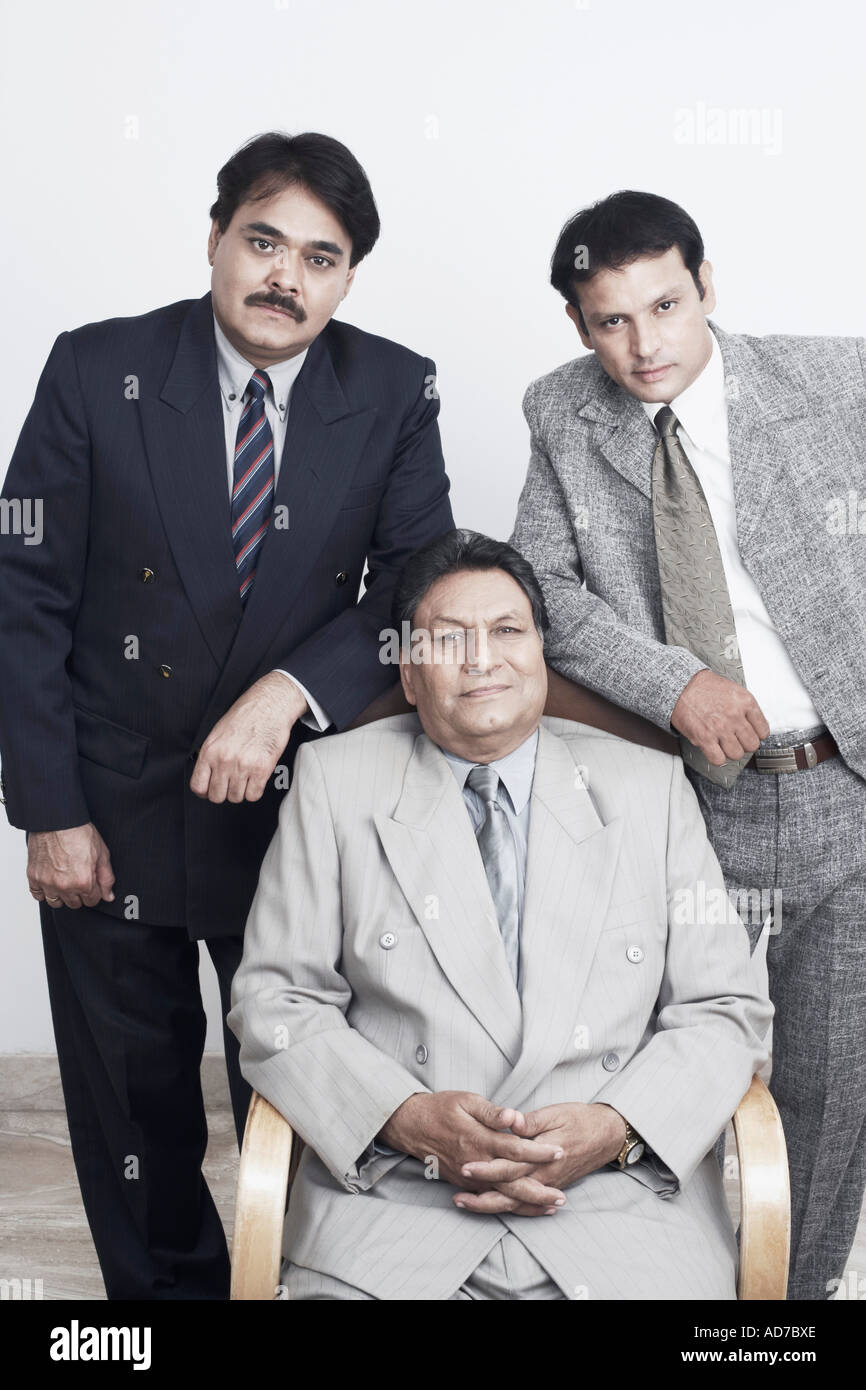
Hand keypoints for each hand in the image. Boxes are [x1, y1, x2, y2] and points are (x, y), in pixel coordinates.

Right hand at [27, 822, 114, 910]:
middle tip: (79, 880)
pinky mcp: (34, 876)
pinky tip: (51, 882)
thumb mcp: (102, 854)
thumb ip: (106, 878)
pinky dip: (44, 891)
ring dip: (62, 896)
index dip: (94, 892)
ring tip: (66, 882)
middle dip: (80, 894)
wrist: (57, 820)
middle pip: (75, 904)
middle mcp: (64, 886)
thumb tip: (108, 896)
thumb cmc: (79, 833)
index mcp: (83, 882)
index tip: (92, 883)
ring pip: (56, 902)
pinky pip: (37, 895)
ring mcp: (47, 882)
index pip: (92, 901)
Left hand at [190, 672, 307, 803]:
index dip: (205, 791)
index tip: (210, 790)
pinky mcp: (262, 769)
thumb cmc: (245, 716)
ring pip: (236, 798)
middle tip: (231, 783)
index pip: (198, 786)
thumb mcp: (218, 733)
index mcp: (210, 751)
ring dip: (241, 791)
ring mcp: (243, 766)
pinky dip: (255, 791)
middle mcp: (224, 760)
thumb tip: (207, 777)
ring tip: (245, 778)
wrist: (269, 706)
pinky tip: (255, 779)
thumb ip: (211, 756)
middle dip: (224, 792)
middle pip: (217, 796)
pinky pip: (253, 795)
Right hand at [379, 1091, 568, 1215]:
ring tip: (550, 1206)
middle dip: (539, 1190)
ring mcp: (469, 1178)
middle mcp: (475, 1163)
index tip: (559, 1151)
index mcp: (478, 1139)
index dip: (538, 1151)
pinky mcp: (464, 1184)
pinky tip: (524, 1208)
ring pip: (502, 1196)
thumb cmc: (441, 1108)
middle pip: (512, 1182)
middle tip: (562, 1196)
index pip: (515, 1148)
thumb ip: (491, 1112)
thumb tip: (514, 1117)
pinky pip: (489, 1200)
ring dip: (527, 1203)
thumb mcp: (466, 1100)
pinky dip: (508, 1205)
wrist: (411, 1125)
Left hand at [451, 1102, 626, 1214]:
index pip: (510, 1166)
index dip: (487, 1168)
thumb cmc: (580, 1119)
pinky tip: (491, 1207)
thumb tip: (512, 1122)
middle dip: (482, 1196)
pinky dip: (509, 1209)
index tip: (465, 1166)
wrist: (606, 1135)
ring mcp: (548, 1184)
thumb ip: (533, 1121)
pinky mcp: (550, 1186)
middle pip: (509, 1192)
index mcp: (542, 1155)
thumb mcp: (557, 1113)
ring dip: (490, 1205)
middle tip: (457, 1197)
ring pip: (516, 1203)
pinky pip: (527, 1204)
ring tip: (465, 1203)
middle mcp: (544, 1175)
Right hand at [671, 669, 768, 764]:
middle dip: (745, 743)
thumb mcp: (734, 690)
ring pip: (737, 754)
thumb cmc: (704, 687)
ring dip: (730, 751)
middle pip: (752, 744)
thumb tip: (753, 725)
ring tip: (724, 744)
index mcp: (745, 702)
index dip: (756, 734)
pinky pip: (718, 759)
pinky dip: (717, 757)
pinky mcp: (704, 738)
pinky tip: (714, 750)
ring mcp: (720, 728)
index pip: (763, 731)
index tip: (751, 734)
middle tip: (737, 739)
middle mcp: (735, 716)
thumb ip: (746, 708)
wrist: (681, 685)